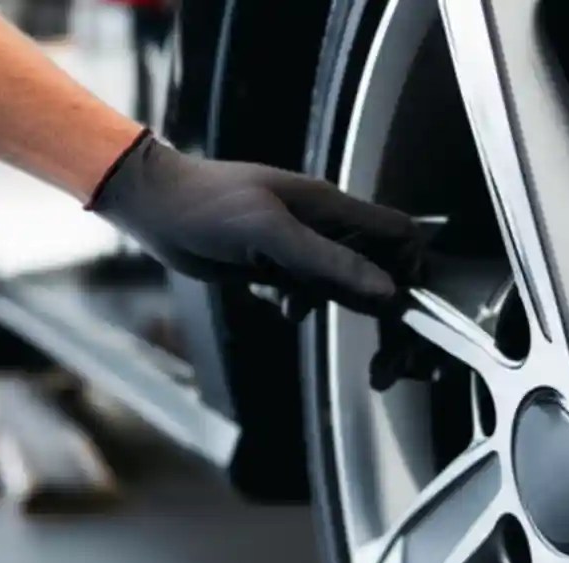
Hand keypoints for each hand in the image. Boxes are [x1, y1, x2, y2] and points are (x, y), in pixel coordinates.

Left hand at [92, 133, 424, 315]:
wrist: (156, 207)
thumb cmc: (208, 206)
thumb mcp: (271, 234)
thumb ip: (329, 263)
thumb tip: (386, 290)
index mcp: (329, 206)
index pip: (395, 231)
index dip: (412, 266)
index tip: (409, 306)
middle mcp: (321, 224)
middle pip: (374, 264)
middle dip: (379, 302)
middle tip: (380, 350)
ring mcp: (298, 244)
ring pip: (340, 281)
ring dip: (336, 305)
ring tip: (304, 315)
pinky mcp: (274, 263)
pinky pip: (307, 289)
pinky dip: (302, 303)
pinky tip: (280, 307)